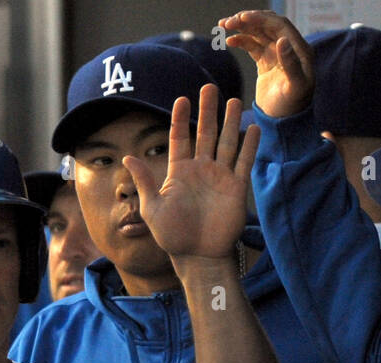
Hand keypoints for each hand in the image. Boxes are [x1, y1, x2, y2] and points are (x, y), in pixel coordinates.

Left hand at [123, 84, 260, 263]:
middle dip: (208, 111)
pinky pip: (243, 163)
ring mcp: (220, 177)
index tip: (182, 98)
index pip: (180, 138)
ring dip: (230, 122)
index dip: (181, 119)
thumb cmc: (172, 236)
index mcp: (179, 172)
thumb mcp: (152, 209)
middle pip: (205, 134)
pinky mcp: (236, 189)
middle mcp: (200, 170)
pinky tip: (252, 128)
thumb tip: (127, 158)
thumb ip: (144, 181)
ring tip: (233, 99)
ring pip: (227, 143)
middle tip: (209, 87)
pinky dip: (249, 146)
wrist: (198, 257)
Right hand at [220, 10, 314, 119]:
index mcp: (300, 50)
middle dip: (248, 20)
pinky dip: (241, 41)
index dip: (261, 19)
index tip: (242, 18)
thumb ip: (291, 64)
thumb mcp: (294, 87)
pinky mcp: (266, 62)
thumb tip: (282, 40)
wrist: (284, 123)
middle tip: (228, 21)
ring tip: (223, 26)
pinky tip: (228, 41)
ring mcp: (277, 54)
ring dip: (241, 27)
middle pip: (268, 25)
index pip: (280, 25)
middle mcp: (289, 48)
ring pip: (258, 32)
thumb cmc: (292, 107)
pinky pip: (253, 45)